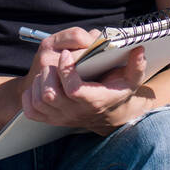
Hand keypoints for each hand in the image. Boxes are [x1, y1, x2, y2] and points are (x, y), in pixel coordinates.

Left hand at [20, 27, 147, 133]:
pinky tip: (42, 83)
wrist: (106, 115)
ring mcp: (61, 117)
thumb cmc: (116, 91)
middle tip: (56, 60)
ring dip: (40, 80)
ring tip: (50, 70)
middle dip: (50, 72)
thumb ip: (137, 65)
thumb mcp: (131, 79)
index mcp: (94, 101)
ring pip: (39, 100)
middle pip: (51, 95)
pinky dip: (31, 95)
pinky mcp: (50, 119)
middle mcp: (75, 112)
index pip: (73, 90)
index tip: (67, 54)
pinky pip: (31, 110)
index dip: (67, 71)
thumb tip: (138, 49)